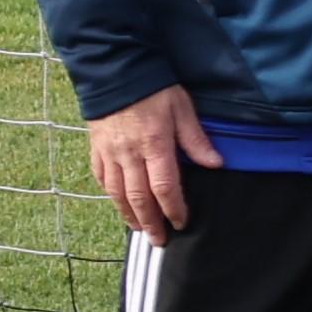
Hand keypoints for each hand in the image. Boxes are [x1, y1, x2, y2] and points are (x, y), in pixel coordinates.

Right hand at [87, 85, 221, 240]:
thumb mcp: (183, 109)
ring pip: (116, 193)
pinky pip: (101, 178)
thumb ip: (196, 140)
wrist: (115, 71)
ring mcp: (108, 153)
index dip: (173, 208)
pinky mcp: (95, 148)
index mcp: (153, 145)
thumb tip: (216, 164)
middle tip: (159, 240)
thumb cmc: (154, 89)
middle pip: (138, 197)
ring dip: (128, 214)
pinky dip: (110, 195)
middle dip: (150, 222)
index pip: (164, 187)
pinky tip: (118, 204)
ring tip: (139, 229)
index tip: (182, 223)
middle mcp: (128, 154)